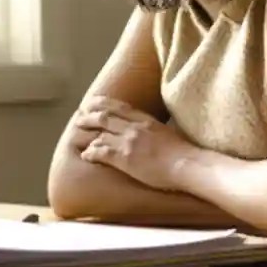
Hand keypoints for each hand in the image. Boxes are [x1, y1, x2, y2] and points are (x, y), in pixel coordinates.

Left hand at [74, 96, 193, 190]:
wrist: (188, 165)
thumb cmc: (183, 153)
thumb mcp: (166, 132)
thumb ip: (153, 128)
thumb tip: (150, 131)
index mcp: (145, 120)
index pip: (119, 106)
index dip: (102, 103)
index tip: (92, 101)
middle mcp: (134, 127)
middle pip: (105, 116)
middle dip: (89, 116)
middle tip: (80, 117)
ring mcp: (128, 142)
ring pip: (100, 132)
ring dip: (87, 133)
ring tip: (78, 135)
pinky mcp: (125, 158)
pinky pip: (102, 151)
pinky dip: (91, 152)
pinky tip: (86, 155)